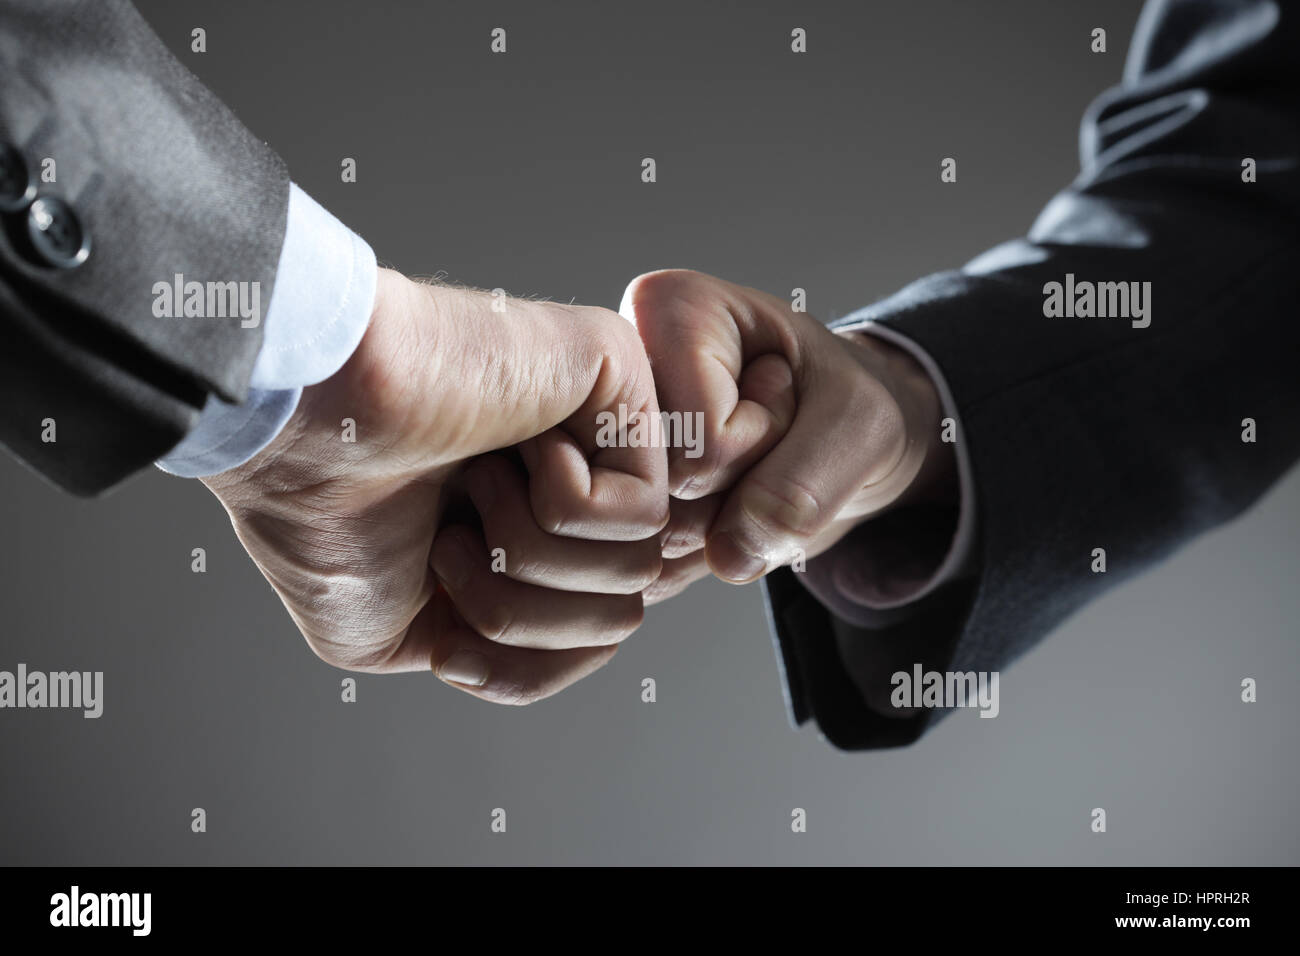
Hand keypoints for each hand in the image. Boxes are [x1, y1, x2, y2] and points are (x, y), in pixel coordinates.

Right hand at [202, 268, 667, 702]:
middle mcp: (580, 479)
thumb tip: (600, 641)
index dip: (526, 668)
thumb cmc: (328, 516)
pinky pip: (641, 510)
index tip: (448, 647)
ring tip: (470, 489)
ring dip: (528, 556)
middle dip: (522, 619)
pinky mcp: (625, 379)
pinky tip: (505, 444)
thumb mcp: (413, 632)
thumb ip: (514, 650)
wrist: (301, 431)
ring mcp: (604, 429)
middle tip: (448, 550)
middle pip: (622, 616)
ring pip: (635, 568)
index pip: (597, 641)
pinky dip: (557, 505)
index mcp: (537, 530)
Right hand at [618, 269, 954, 601]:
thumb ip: (804, 484)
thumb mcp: (861, 425)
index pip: (698, 435)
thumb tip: (727, 556)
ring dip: (726, 526)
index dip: (759, 439)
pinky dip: (710, 554)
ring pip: (656, 539)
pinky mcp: (611, 511)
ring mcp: (604, 447)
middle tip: (766, 435)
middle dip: (739, 489)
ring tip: (746, 465)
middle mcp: (613, 374)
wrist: (839, 440)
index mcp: (666, 310)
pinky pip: (653, 570)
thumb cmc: (845, 403)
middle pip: (668, 492)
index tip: (780, 393)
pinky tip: (725, 503)